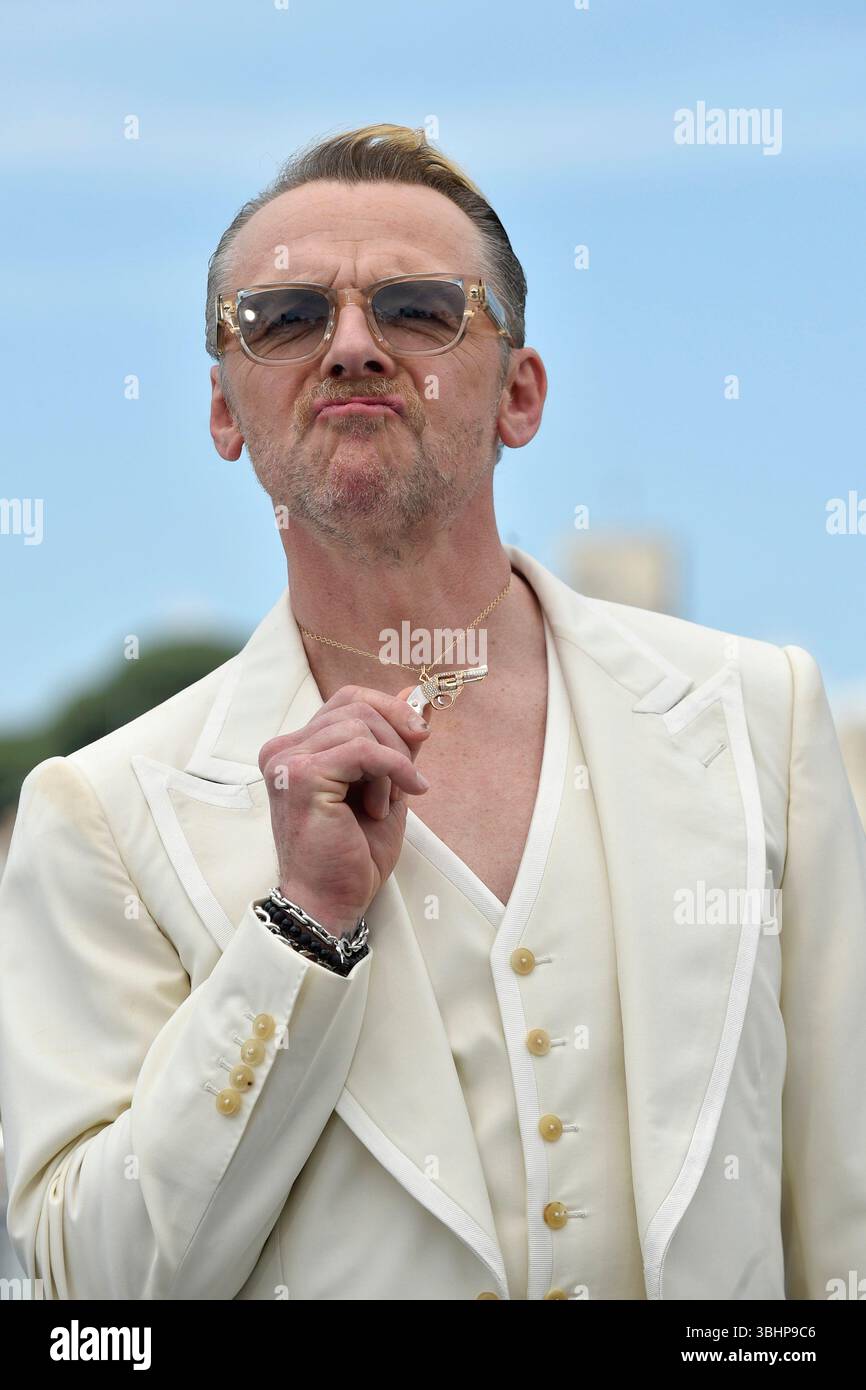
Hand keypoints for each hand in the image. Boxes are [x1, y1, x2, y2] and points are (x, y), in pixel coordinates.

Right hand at [258, 684, 430, 934]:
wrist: (330, 903)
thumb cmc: (352, 855)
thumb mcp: (385, 787)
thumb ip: (394, 742)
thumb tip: (414, 695)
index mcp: (297, 749)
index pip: (346, 700)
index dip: (388, 709)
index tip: (419, 736)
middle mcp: (283, 749)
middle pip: (355, 706)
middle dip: (396, 738)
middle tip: (409, 780)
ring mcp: (287, 761)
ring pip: (360, 726)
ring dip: (391, 763)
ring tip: (387, 803)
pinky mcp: (302, 776)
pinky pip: (362, 750)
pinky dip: (393, 769)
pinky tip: (399, 798)